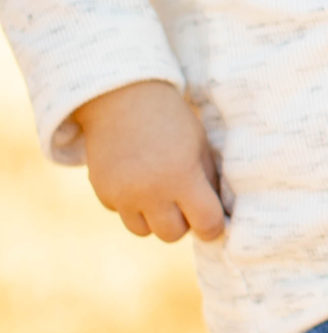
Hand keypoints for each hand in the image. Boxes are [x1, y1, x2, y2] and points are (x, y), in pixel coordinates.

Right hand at [75, 79, 227, 241]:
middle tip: (182, 200)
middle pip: (172, 235)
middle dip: (182, 222)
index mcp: (182, 176)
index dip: (213, 226)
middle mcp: (150, 190)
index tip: (212, 220)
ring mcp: (122, 194)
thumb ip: (209, 182)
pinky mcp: (101, 192)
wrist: (122, 97)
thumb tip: (219, 217)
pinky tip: (135, 178)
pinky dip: (130, 204)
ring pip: (144, 231)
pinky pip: (122, 214)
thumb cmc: (172, 121)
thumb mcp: (200, 146)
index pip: (206, 224)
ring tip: (158, 191)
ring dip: (154, 218)